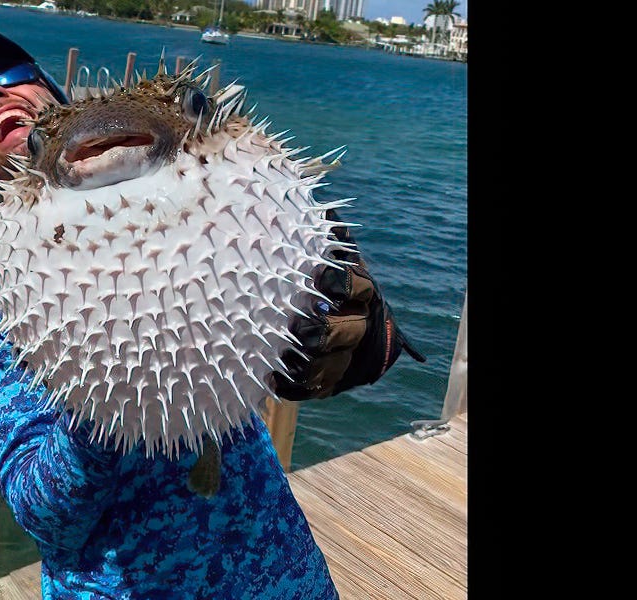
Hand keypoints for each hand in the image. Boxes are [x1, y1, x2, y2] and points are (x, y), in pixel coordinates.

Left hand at [270, 222, 425, 401]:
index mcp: (361, 294)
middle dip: (323, 330)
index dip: (340, 282)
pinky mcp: (332, 381)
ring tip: (282, 356)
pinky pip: (315, 389)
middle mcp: (359, 326)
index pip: (356, 287)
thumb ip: (325, 240)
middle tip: (297, 325)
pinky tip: (271, 381)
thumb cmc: (335, 288)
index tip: (319, 277)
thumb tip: (320, 206)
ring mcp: (347, 357)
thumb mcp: (336, 261)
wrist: (366, 338)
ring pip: (332, 365)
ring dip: (307, 362)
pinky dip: (294, 387)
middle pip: (347, 331)